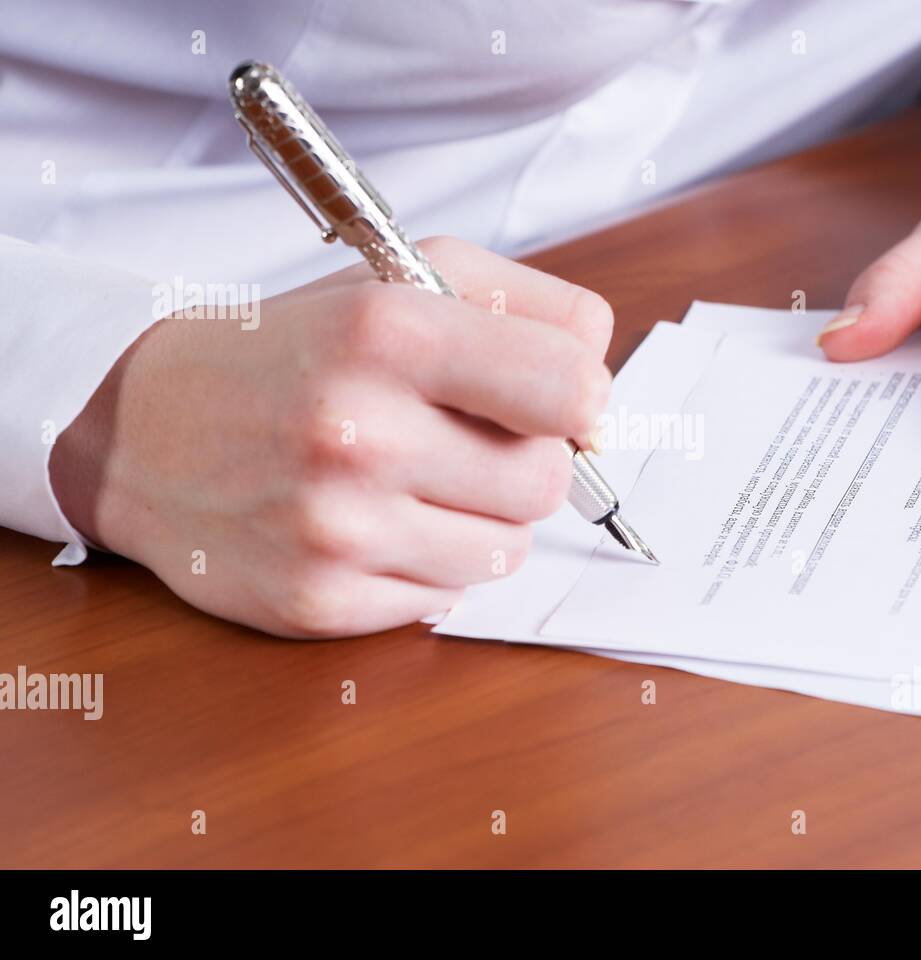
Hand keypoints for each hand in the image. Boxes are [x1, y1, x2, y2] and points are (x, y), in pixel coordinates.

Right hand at [49, 237, 612, 637]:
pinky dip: (428, 566)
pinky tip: (371, 527)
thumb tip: (603, 388)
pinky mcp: (318, 600)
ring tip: (411, 482)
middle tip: (460, 439)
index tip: (550, 399)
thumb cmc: (296, 351)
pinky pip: (447, 599)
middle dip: (522, 461)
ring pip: (507, 550)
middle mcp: (358, 432)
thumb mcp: (401, 277)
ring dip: (479, 518)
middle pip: (545, 481)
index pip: (572, 389)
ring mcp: (334, 527)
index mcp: (388, 331)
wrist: (146, 430)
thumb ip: (529, 306)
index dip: (577, 397)